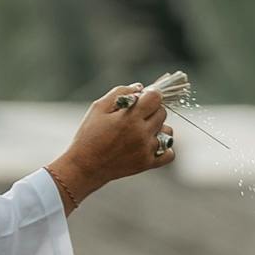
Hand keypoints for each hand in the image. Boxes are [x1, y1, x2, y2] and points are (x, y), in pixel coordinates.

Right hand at [49, 82, 177, 206]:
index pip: (156, 98)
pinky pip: (169, 153)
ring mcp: (146, 150)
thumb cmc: (89, 135)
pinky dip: (164, 148)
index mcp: (130, 118)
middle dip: (152, 110)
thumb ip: (120, 92)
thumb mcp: (98, 108)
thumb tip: (140, 87)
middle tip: (137, 115)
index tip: (143, 98)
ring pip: (168, 131)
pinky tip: (150, 144)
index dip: (151, 94)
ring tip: (142, 131)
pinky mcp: (147, 163)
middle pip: (162, 112)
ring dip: (158, 128)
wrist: (85, 167)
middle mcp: (142, 134)